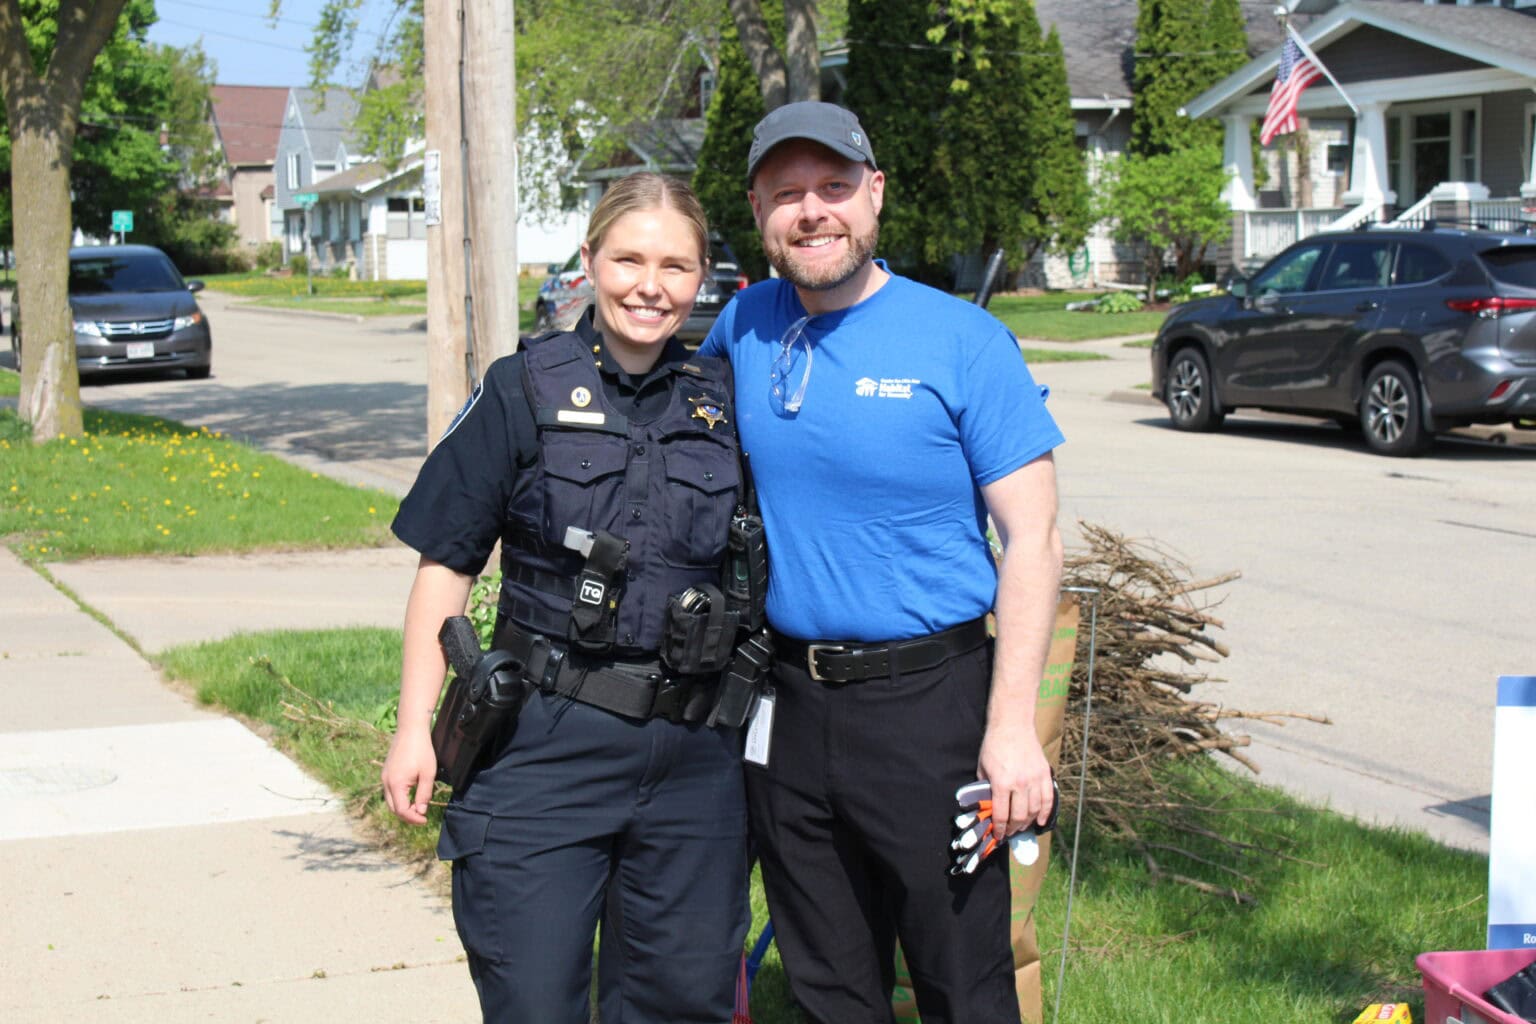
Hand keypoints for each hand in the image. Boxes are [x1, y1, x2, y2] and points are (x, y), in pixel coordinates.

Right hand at [381, 726, 437, 824]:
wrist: (410, 729)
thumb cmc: (422, 750)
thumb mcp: (428, 774)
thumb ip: (424, 794)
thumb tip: (421, 812)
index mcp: (396, 784)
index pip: (401, 811)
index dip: (413, 819)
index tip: (425, 820)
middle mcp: (386, 782)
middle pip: (393, 808)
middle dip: (407, 815)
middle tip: (422, 816)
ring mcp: (384, 777)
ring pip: (391, 800)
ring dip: (403, 806)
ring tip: (418, 806)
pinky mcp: (386, 772)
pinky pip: (390, 791)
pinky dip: (400, 797)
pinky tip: (412, 794)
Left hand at [976, 725, 1053, 839]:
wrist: (1012, 725)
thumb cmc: (994, 745)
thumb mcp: (982, 768)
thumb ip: (985, 788)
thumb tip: (986, 805)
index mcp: (1002, 783)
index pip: (1001, 814)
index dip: (999, 828)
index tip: (997, 835)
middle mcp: (1020, 784)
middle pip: (1020, 816)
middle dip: (1012, 828)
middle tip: (1008, 832)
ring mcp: (1035, 779)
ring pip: (1035, 810)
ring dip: (1028, 823)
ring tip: (1021, 827)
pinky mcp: (1045, 774)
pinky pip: (1048, 799)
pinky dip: (1046, 813)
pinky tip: (1041, 821)